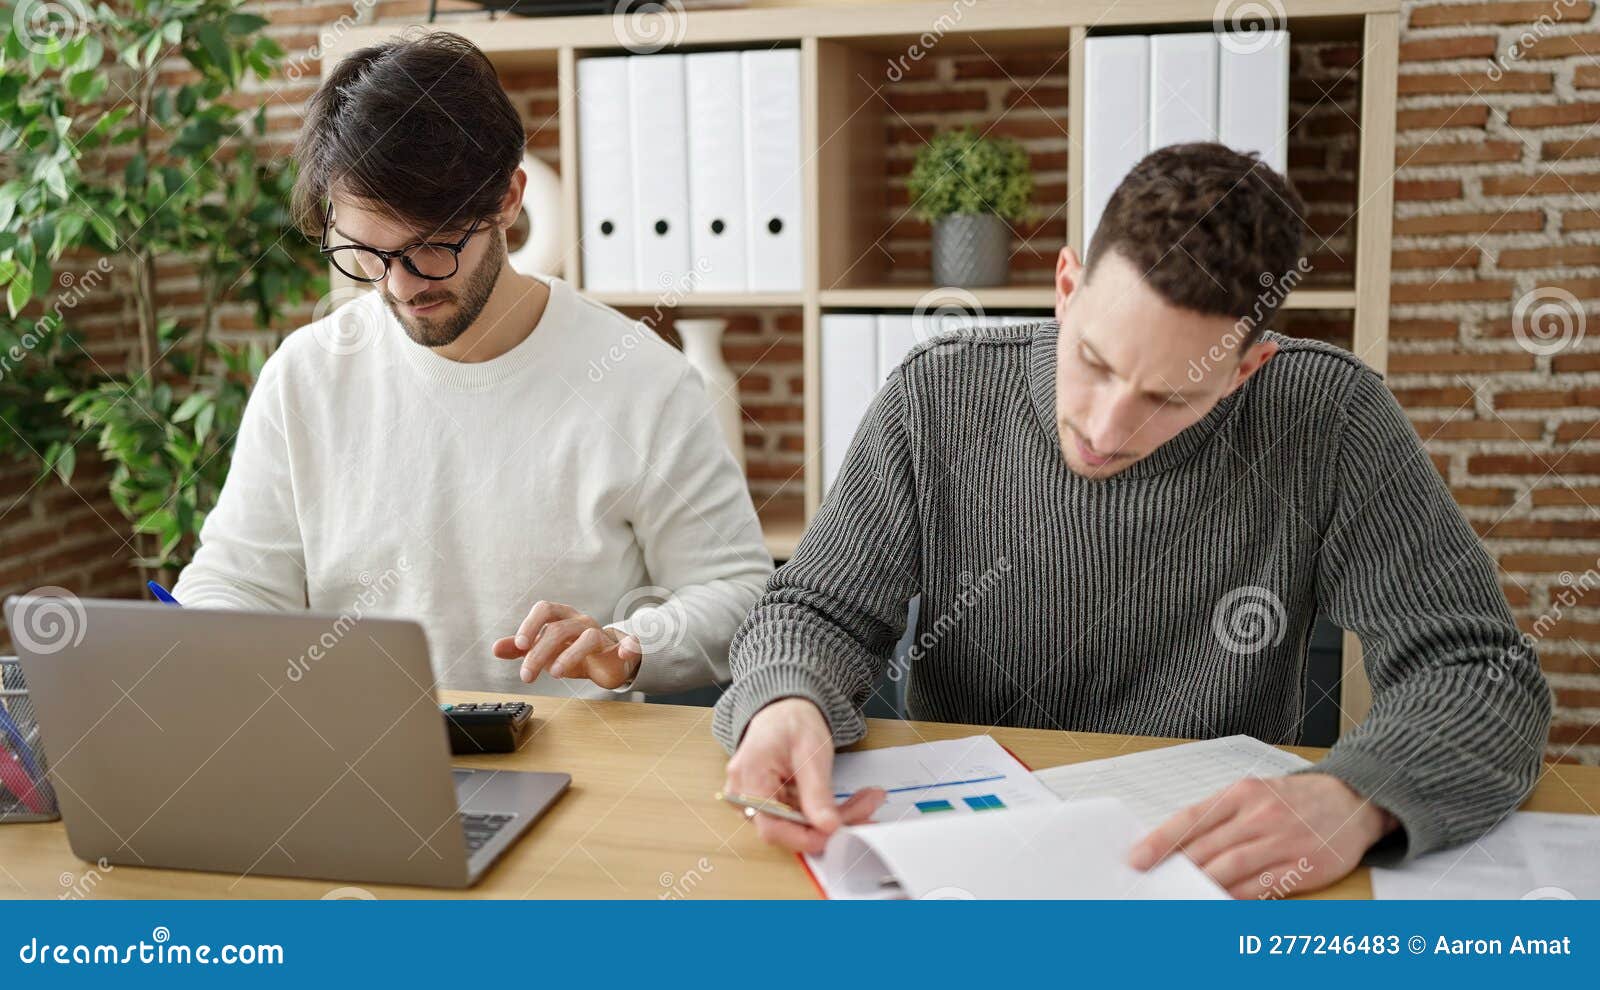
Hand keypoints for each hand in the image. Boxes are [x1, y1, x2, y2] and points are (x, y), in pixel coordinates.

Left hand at [492, 601, 642, 689]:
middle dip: (539, 652)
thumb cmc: (573, 651)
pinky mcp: (622, 650)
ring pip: (588, 638)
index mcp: (562, 617)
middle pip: (559, 629)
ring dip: (570, 655)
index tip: (520, 645)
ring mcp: (603, 635)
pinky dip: (628, 646)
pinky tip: (623, 653)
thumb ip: (521, 648)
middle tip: (526, 676)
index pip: (544, 610)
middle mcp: (581, 622)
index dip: (531, 625)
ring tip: (555, 674)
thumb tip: (495, 648)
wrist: (608, 660)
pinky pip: (629, 644)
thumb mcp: (545, 649)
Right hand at [722, 698, 884, 854]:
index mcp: (749, 778)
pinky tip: (852, 803)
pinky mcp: (771, 804)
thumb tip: (828, 828)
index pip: (773, 827)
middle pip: (788, 829)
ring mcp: (756, 802)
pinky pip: (799, 818)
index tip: (841, 831)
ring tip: (867, 801)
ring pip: (798, 826)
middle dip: (830, 824)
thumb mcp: (810, 751)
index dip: (807, 837)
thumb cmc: (791, 722)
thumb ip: (817, 792)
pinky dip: (826, 812)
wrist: (784, 709)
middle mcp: (745, 796)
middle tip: (868, 809)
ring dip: (835, 818)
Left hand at [1127, 772, 1397, 898]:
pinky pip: (1263, 886)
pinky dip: (1238, 896)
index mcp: (1241, 793)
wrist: (1353, 800)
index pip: (1191, 817)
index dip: (1160, 840)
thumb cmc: (1294, 800)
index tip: (1136, 858)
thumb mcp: (1253, 794)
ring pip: (1231, 866)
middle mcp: (1259, 814)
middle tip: (1153, 884)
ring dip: (1202, 884)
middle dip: (1176, 868)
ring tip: (1178, 896)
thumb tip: (1176, 844)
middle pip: (1207, 846)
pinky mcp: (1304, 865)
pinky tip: (1219, 902)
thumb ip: (1218, 817)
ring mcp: (1282, 840)